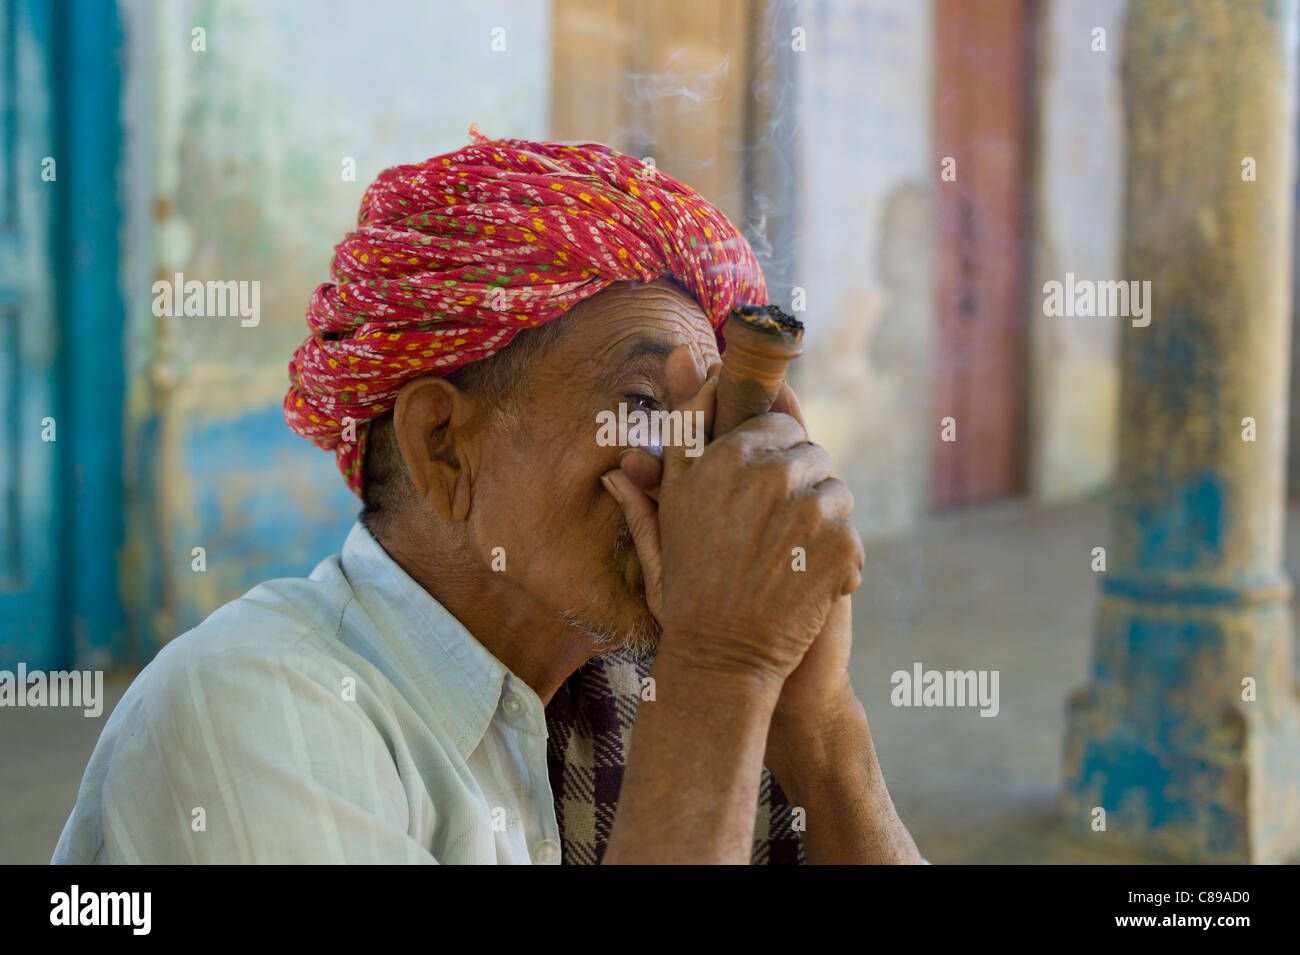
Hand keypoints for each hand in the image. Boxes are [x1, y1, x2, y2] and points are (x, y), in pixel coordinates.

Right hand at [601, 346, 862, 688]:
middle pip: (814, 456)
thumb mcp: (669, 517)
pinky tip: (806, 586)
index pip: (781, 424)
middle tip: (771, 537)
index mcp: (730, 456)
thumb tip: (673, 398)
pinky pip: (853, 535)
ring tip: (787, 563)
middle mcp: (772, 473)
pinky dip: (839, 563)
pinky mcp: (842, 543)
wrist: (722, 660)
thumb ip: (675, 456)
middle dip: (800, 489)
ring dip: (822, 525)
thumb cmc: (689, 588)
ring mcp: (812, 507)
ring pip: (838, 494)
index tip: (761, 492)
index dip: (775, 456)